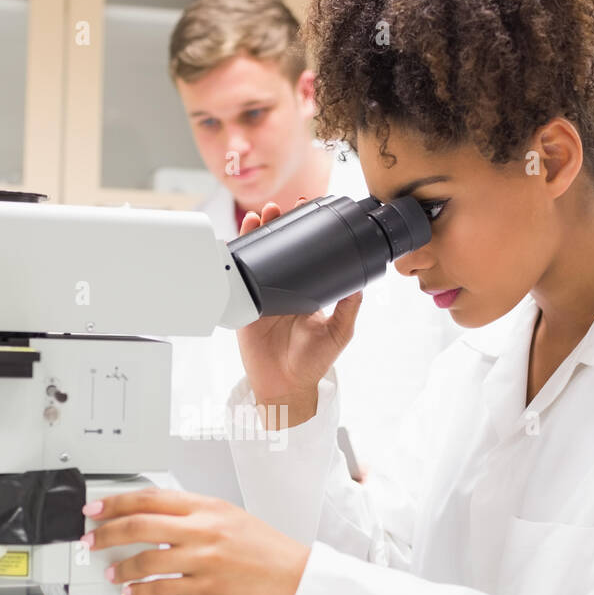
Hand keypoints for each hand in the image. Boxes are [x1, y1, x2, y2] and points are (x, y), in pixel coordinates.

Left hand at [82, 488, 309, 594]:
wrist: (296, 577)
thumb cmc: (267, 550)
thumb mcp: (231, 518)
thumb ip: (195, 515)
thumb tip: (155, 517)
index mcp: (208, 506)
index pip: (151, 498)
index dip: (116, 502)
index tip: (95, 508)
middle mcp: (205, 528)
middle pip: (141, 525)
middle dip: (107, 532)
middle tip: (91, 539)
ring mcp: (206, 558)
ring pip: (147, 559)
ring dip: (121, 568)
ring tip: (111, 573)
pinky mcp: (208, 587)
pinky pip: (164, 589)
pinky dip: (142, 592)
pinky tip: (133, 593)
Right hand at [236, 198, 362, 422]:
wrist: (286, 386)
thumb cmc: (313, 362)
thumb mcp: (339, 331)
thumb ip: (349, 306)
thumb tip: (361, 280)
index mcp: (304, 290)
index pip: (303, 252)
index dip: (302, 230)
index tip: (304, 209)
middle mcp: (282, 289)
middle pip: (276, 248)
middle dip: (275, 225)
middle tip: (277, 208)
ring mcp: (261, 296)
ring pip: (255, 258)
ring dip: (254, 235)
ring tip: (257, 217)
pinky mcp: (243, 307)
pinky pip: (236, 280)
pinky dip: (232, 260)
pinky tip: (233, 243)